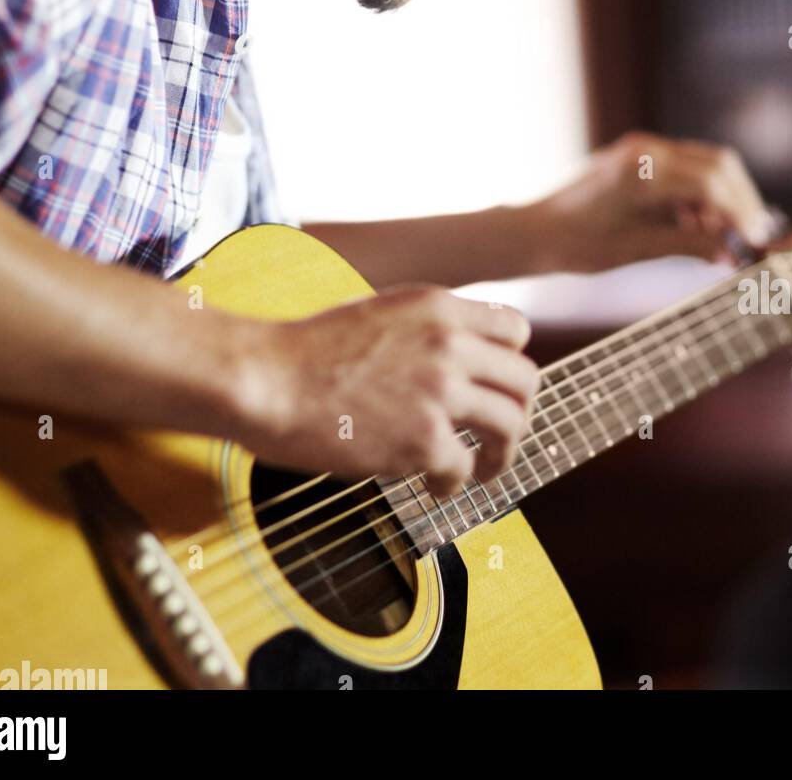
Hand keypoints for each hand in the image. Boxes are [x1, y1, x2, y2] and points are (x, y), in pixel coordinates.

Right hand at [232, 284, 538, 496]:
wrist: (266, 378)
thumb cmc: (309, 352)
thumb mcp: (382, 313)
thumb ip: (428, 330)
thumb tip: (460, 359)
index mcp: (438, 307)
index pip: (515, 330)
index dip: (510, 363)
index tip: (494, 387)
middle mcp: (449, 344)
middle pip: (524, 380)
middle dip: (517, 413)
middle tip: (499, 436)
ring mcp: (440, 391)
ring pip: (511, 425)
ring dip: (501, 454)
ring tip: (483, 470)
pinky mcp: (423, 440)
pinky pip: (464, 467)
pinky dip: (452, 483)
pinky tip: (431, 485)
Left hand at [530, 131, 775, 271]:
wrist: (534, 232)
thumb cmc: (577, 245)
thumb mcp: (638, 250)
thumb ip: (688, 244)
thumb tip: (730, 253)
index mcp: (644, 170)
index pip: (713, 183)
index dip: (741, 214)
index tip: (754, 242)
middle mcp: (646, 150)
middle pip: (718, 163)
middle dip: (740, 200)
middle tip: (751, 237)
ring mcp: (641, 149)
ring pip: (704, 164)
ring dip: (721, 198)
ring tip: (722, 240)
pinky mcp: (637, 157)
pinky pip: (684, 169)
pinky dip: (699, 195)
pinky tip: (698, 227)